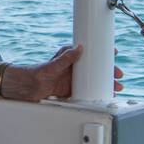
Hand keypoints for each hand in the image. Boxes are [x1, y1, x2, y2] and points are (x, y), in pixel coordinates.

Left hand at [6, 44, 124, 101]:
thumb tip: (79, 48)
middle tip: (119, 76)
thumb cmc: (34, 74)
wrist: (24, 89)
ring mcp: (71, 79)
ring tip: (116, 88)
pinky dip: (95, 93)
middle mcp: (72, 67)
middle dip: (108, 71)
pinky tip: (103, 95)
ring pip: (92, 80)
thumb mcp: (52, 66)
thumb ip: (65, 58)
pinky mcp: (69, 90)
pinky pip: (85, 91)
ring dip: (104, 83)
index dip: (103, 53)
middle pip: (94, 68)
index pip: (89, 52)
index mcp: (68, 57)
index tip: (114, 52)